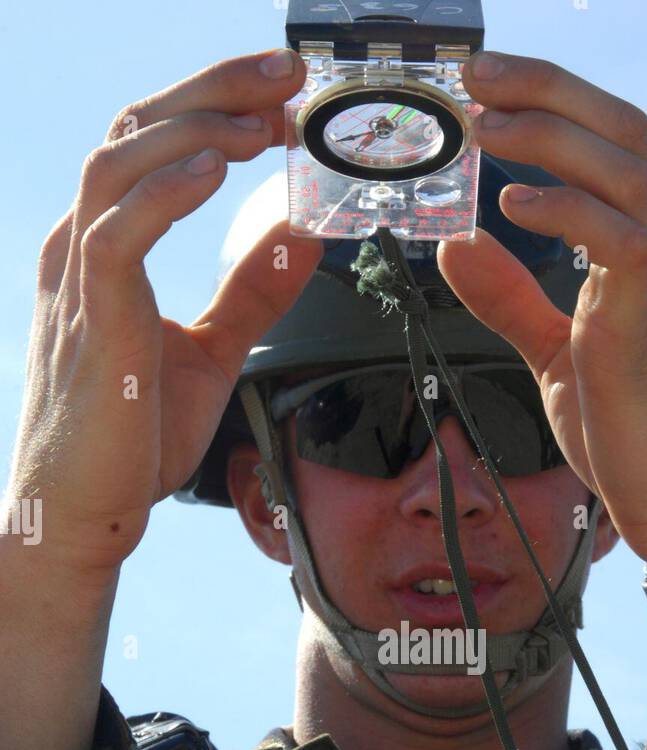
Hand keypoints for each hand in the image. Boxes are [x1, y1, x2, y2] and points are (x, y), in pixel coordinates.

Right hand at [8, 49, 322, 582]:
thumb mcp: (212, 351)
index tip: (285, 99)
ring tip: (261, 119)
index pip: (154, 144)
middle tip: (287, 77)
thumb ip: (251, 294)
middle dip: (214, 91)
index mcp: (108, 244)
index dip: (218, 108)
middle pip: (136, 128)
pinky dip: (165, 194)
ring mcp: (78, 276)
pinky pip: (118, 231)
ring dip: (196, 128)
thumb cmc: (131, 434)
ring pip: (121, 161)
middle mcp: (83, 243)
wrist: (83, 508)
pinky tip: (214, 172)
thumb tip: (301, 241)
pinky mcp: (90, 316)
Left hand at [438, 51, 646, 575]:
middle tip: (474, 78)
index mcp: (644, 246)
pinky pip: (620, 237)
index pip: (607, 141)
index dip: (549, 102)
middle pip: (621, 127)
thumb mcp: (558, 352)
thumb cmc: (633, 433)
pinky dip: (567, 209)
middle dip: (546, 89)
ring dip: (551, 133)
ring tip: (484, 127)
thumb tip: (457, 246)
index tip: (484, 89)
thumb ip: (511, 298)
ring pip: (625, 164)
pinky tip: (511, 205)